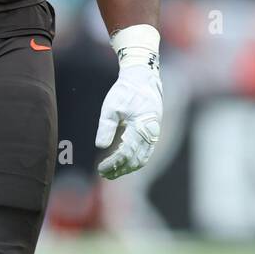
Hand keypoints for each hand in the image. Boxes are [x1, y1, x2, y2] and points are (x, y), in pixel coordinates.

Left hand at [95, 62, 162, 179]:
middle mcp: (151, 133)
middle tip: (104, 174)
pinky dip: (134, 160)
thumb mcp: (111, 107)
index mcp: (141, 127)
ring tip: (111, 172)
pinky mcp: (152, 133)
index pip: (126, 153)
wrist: (143, 79)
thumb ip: (106, 127)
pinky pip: (145, 152)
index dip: (113, 163)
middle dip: (120, 169)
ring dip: (127, 168)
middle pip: (136, 160)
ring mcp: (153, 134)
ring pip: (143, 159)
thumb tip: (101, 146)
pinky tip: (121, 163)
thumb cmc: (125, 92)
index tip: (100, 169)